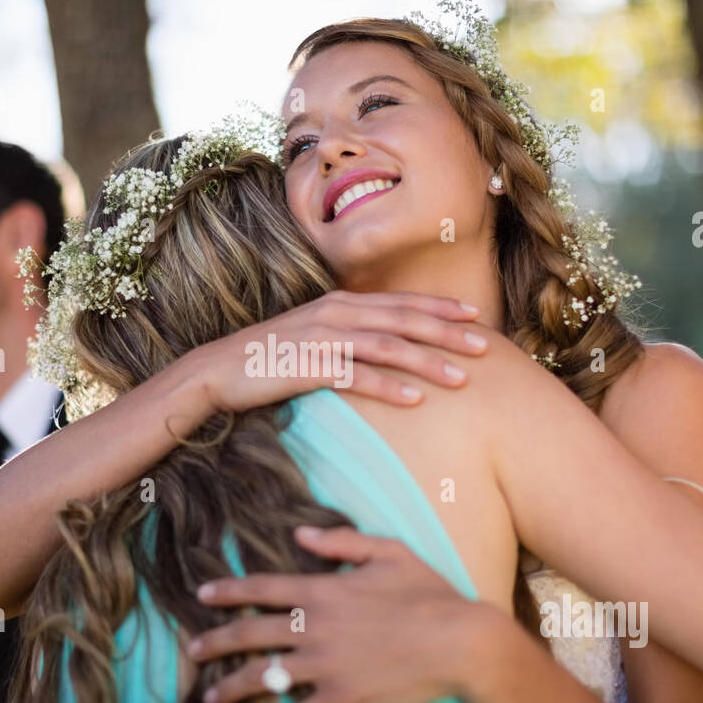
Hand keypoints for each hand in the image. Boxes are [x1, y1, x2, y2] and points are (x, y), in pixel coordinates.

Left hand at [188, 526, 489, 702]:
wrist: (461, 642)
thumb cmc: (430, 593)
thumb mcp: (389, 552)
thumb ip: (342, 542)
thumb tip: (301, 536)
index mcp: (324, 591)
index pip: (263, 589)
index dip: (229, 592)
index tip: (203, 596)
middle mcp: (316, 628)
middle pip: (251, 634)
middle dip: (215, 642)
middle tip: (190, 649)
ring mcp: (327, 665)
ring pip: (265, 676)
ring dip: (232, 688)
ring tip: (208, 697)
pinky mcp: (343, 697)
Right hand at [190, 290, 488, 412]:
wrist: (217, 371)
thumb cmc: (270, 359)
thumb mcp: (315, 337)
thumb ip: (350, 336)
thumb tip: (385, 347)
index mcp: (341, 304)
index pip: (401, 303)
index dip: (441, 309)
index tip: (476, 318)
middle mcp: (336, 314)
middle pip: (403, 321)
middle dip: (448, 334)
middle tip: (485, 347)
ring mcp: (322, 339)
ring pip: (387, 347)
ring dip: (427, 362)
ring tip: (461, 379)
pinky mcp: (307, 367)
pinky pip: (356, 376)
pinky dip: (388, 387)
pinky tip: (415, 399)